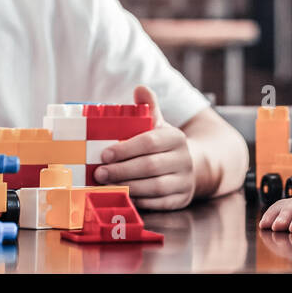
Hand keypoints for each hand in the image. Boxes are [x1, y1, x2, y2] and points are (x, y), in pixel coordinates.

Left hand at [92, 85, 194, 210]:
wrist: (192, 167)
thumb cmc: (165, 145)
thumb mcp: (159, 125)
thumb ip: (149, 107)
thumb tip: (140, 88)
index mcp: (176, 138)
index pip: (150, 142)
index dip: (125, 149)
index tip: (104, 154)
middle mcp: (184, 159)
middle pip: (150, 166)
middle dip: (121, 170)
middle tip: (99, 173)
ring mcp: (184, 182)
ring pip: (155, 187)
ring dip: (128, 187)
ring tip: (107, 185)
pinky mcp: (181, 200)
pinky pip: (159, 204)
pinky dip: (140, 202)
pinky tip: (123, 197)